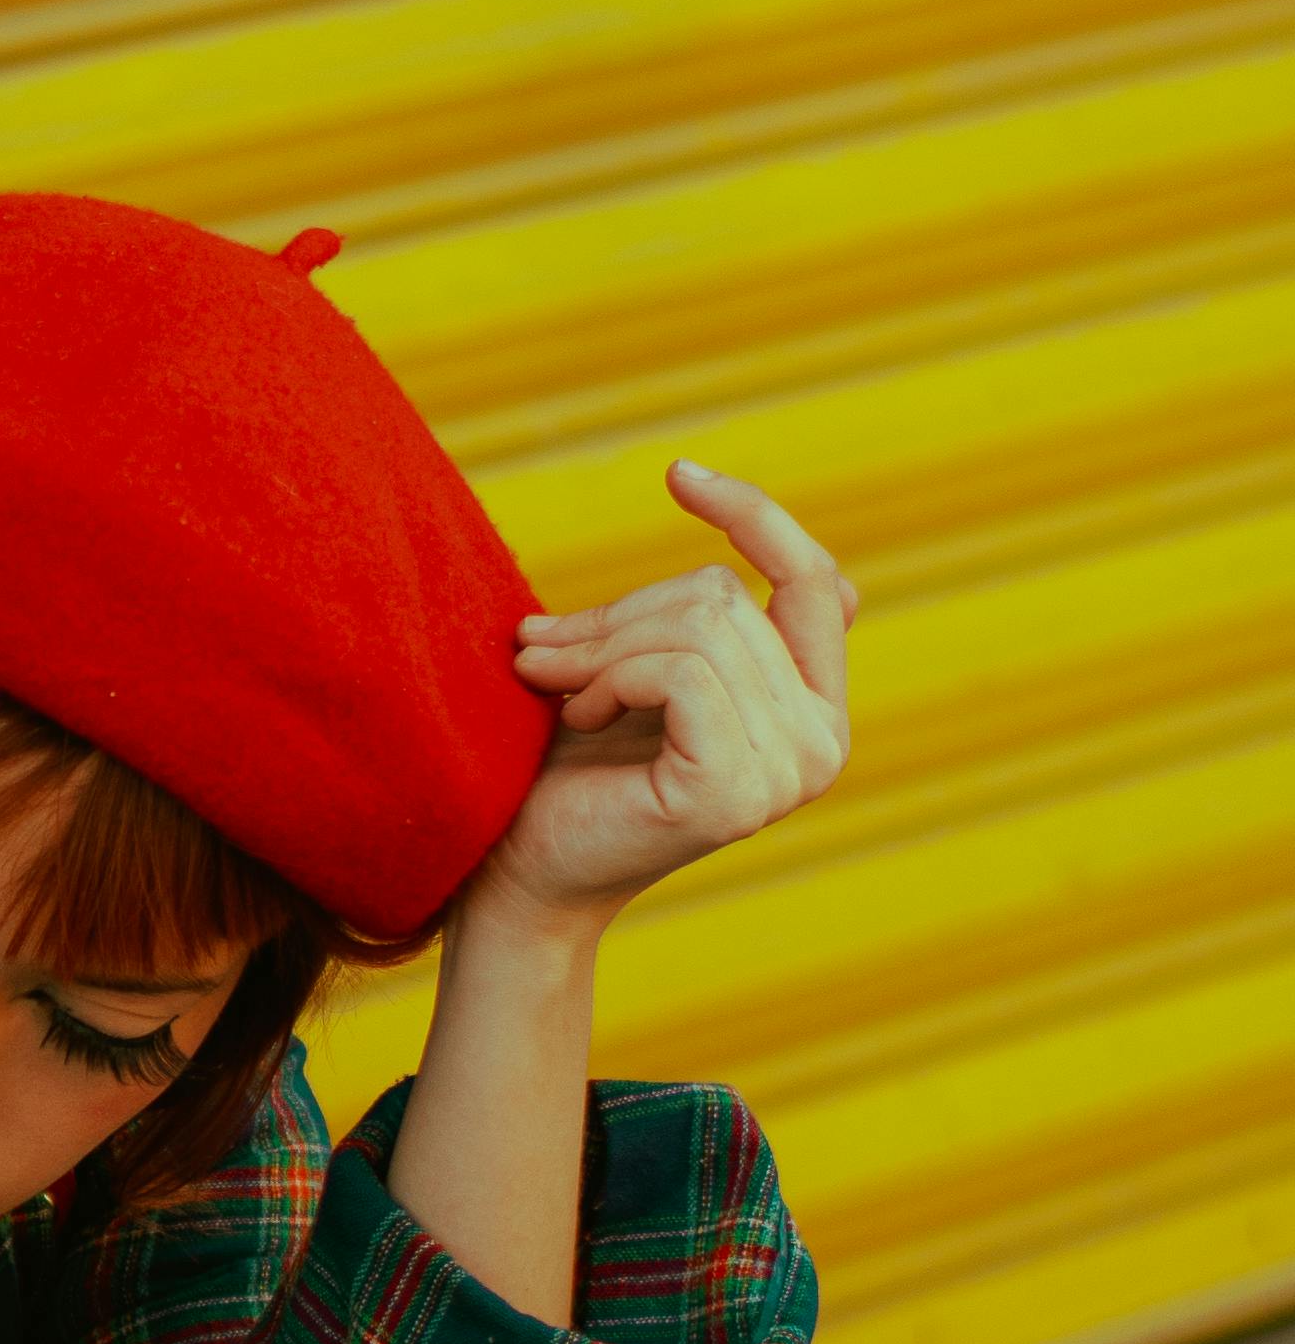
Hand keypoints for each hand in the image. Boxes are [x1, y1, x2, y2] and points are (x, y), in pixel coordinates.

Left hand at [489, 460, 853, 922]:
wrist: (522, 869)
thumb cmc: (572, 767)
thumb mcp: (642, 665)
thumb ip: (699, 612)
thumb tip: (728, 499)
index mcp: (816, 710)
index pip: (813, 580)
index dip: (753, 515)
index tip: (678, 474)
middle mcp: (821, 742)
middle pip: (726, 596)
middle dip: (620, 613)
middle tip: (544, 649)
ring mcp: (788, 772)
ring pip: (699, 628)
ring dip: (601, 647)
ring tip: (556, 685)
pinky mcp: (735, 791)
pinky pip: (679, 673)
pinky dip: (609, 679)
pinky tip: (580, 718)